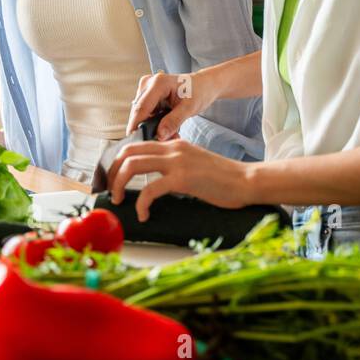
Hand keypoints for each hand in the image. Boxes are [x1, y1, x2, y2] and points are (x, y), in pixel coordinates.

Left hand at [109, 139, 252, 220]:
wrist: (247, 180)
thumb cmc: (225, 178)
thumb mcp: (195, 164)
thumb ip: (176, 165)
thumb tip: (157, 180)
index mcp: (175, 145)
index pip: (136, 146)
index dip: (119, 162)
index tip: (114, 179)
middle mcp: (173, 149)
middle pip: (128, 152)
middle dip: (113, 172)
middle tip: (112, 191)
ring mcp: (177, 162)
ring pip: (132, 165)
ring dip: (120, 184)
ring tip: (121, 200)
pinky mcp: (183, 178)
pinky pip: (150, 189)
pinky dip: (141, 203)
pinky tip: (145, 214)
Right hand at [125, 70, 214, 140]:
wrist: (203, 85)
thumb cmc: (199, 91)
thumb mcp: (190, 107)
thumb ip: (174, 121)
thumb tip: (159, 135)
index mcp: (158, 83)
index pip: (141, 108)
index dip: (136, 126)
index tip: (137, 141)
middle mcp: (148, 84)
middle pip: (139, 112)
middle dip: (148, 130)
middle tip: (164, 141)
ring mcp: (147, 90)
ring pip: (142, 116)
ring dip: (153, 128)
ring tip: (171, 135)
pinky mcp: (148, 97)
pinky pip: (147, 115)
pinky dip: (156, 124)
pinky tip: (168, 129)